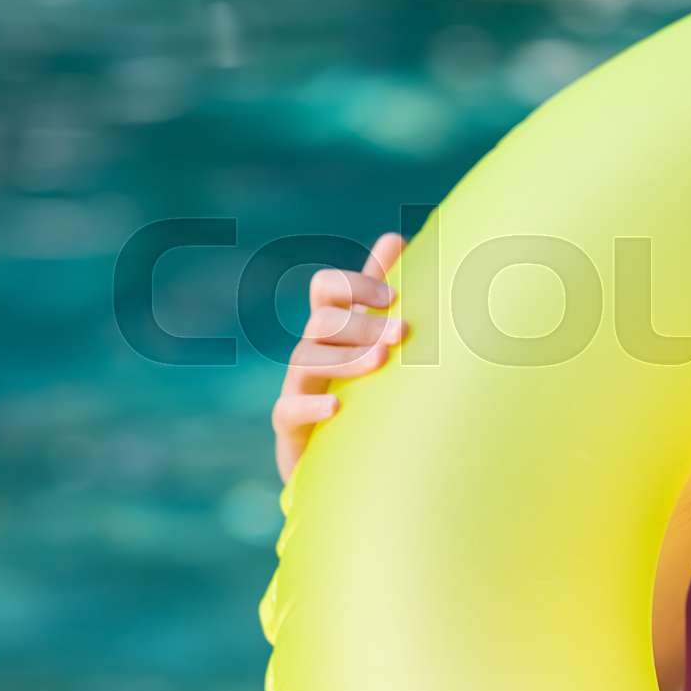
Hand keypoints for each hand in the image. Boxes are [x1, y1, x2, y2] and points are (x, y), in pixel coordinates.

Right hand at [272, 232, 407, 483]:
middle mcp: (311, 351)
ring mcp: (298, 387)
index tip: (394, 298)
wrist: (342, 456)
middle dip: (361, 323)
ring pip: (306, 360)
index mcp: (333, 326)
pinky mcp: (291, 427)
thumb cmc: (361, 386)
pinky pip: (288, 410)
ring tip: (381, 360)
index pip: (327, 288)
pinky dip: (311, 406)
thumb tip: (394, 235)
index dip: (354, 285)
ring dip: (345, 358)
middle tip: (403, 332)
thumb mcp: (372, 336)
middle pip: (321, 321)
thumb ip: (381, 289)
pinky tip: (338, 407)